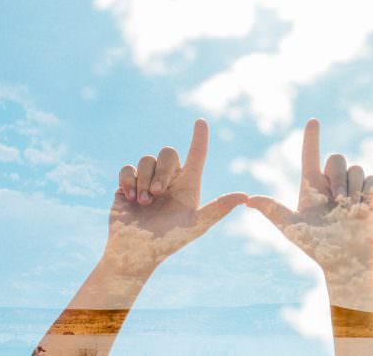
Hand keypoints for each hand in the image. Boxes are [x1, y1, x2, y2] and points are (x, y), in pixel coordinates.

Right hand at [106, 119, 246, 274]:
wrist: (135, 252)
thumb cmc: (169, 241)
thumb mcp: (196, 225)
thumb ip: (218, 208)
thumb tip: (245, 196)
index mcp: (189, 185)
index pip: (197, 155)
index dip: (199, 138)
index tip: (201, 121)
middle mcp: (170, 179)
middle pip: (168, 153)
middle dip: (162, 171)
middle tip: (156, 194)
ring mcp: (148, 180)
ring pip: (146, 159)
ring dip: (143, 180)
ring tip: (143, 202)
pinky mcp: (128, 184)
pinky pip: (127, 167)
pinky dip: (128, 181)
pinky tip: (129, 198)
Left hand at [247, 119, 372, 307]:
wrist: (346, 261)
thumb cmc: (318, 246)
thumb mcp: (293, 228)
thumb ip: (273, 210)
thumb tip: (248, 200)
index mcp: (311, 185)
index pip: (310, 154)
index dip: (311, 137)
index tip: (313, 120)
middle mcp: (330, 183)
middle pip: (337, 158)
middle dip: (339, 177)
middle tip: (337, 201)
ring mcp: (350, 187)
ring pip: (356, 168)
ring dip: (353, 188)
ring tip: (349, 209)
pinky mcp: (368, 193)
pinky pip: (372, 178)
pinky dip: (367, 192)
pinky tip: (363, 208)